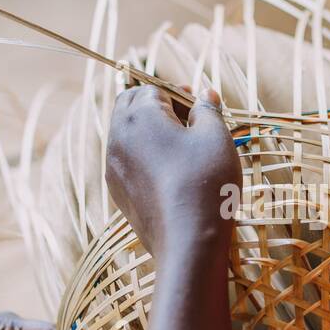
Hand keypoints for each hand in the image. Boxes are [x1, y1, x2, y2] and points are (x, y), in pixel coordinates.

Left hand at [105, 86, 240, 329]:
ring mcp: (113, 166)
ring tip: (180, 145)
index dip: (178, 92)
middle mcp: (117, 136)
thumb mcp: (216, 138)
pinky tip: (169, 171)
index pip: (153, 88)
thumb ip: (208, 110)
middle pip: (129, 105)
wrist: (187, 241)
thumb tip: (204, 94)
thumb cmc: (205, 182)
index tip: (198, 105)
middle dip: (156, 105)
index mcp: (138, 115)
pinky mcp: (117, 191)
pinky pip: (126, 161)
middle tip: (187, 119)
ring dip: (148, 130)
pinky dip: (143, 156)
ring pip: (125, 134)